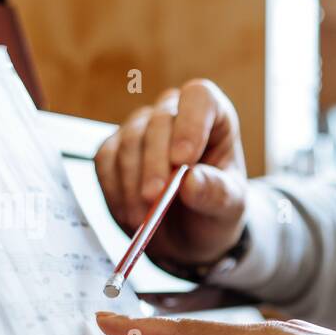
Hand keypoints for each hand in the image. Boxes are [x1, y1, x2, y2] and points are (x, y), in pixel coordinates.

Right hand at [94, 80, 246, 274]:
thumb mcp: (229, 208)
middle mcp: (175, 114)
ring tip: (144, 218)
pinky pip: (106, 160)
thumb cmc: (216, 211)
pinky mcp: (116, 150)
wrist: (190, 236)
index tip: (184, 160)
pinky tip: (130, 214)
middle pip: (158, 121)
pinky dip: (115, 190)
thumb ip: (216, 193)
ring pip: (129, 141)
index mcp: (214, 117)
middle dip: (154, 163)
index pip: (199, 98)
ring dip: (133, 183)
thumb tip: (190, 182)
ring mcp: (142, 128)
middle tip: (154, 197)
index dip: (190, 124)